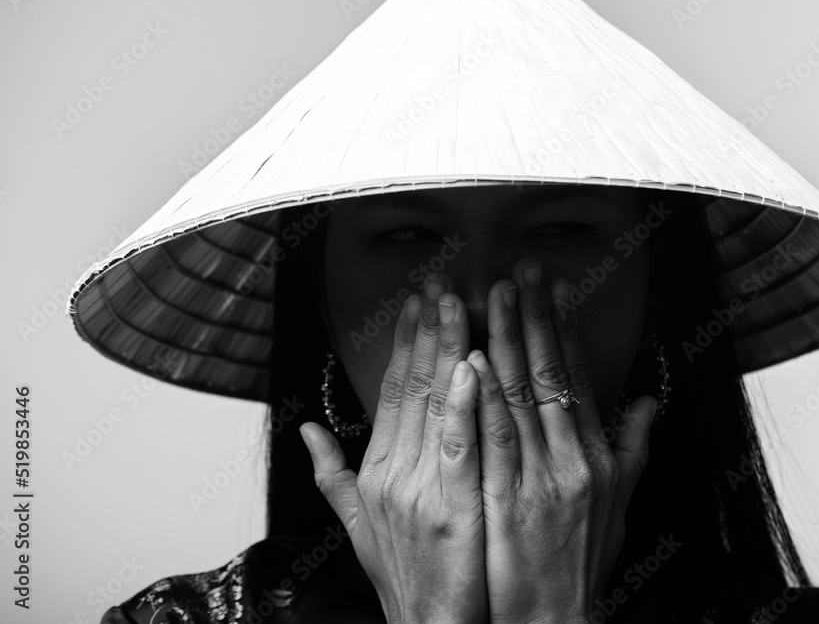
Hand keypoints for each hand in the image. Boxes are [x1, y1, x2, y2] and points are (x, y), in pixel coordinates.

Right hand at [300, 277, 487, 623]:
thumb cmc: (405, 576)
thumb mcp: (358, 524)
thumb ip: (331, 473)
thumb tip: (306, 429)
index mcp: (377, 470)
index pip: (392, 391)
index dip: (405, 343)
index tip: (419, 302)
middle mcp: (393, 473)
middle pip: (412, 387)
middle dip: (427, 329)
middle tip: (441, 281)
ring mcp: (421, 490)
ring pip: (435, 406)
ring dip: (448, 349)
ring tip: (460, 302)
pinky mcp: (451, 510)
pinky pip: (457, 448)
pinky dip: (462, 405)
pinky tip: (472, 367)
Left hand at [469, 258, 656, 623]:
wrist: (550, 623)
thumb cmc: (578, 567)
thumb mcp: (619, 508)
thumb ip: (633, 450)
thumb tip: (648, 401)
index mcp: (595, 459)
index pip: (576, 379)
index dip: (564, 330)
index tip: (553, 289)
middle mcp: (571, 463)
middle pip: (548, 376)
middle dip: (532, 318)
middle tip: (519, 271)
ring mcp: (538, 482)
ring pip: (518, 397)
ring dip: (503, 341)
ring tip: (489, 295)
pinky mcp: (504, 502)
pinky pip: (491, 439)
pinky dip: (482, 397)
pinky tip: (471, 359)